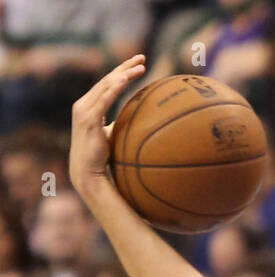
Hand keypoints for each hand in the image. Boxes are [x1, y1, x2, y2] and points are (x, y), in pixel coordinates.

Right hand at [68, 53, 145, 194]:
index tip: (138, 63)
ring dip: (124, 74)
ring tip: (140, 66)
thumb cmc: (101, 156)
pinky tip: (125, 79)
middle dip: (125, 66)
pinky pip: (104, 99)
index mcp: (89, 105)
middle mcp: (84, 104)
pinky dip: (114, 87)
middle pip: (107, 80)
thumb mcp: (112, 134)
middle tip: (142, 56)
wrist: (88, 173)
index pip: (107, 83)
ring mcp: (84, 110)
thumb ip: (119, 123)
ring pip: (106, 86)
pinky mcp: (88, 119)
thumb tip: (138, 121)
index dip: (122, 71)